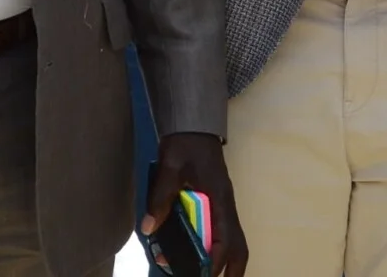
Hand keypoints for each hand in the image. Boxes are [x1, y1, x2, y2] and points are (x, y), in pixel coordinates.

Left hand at [143, 132, 246, 276]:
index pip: (225, 238)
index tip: (202, 273)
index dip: (215, 259)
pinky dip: (214, 249)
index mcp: (219, 199)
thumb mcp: (170, 167)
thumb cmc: (185, 143)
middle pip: (238, 246)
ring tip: (202, 275)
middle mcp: (226, 206)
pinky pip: (221, 232)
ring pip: (232, 241)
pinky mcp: (216, 204)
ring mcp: (223, 205)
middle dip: (231, 270)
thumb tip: (148, 229)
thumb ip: (161, 196)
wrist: (192, 124)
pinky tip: (197, 254)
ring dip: (222, 262)